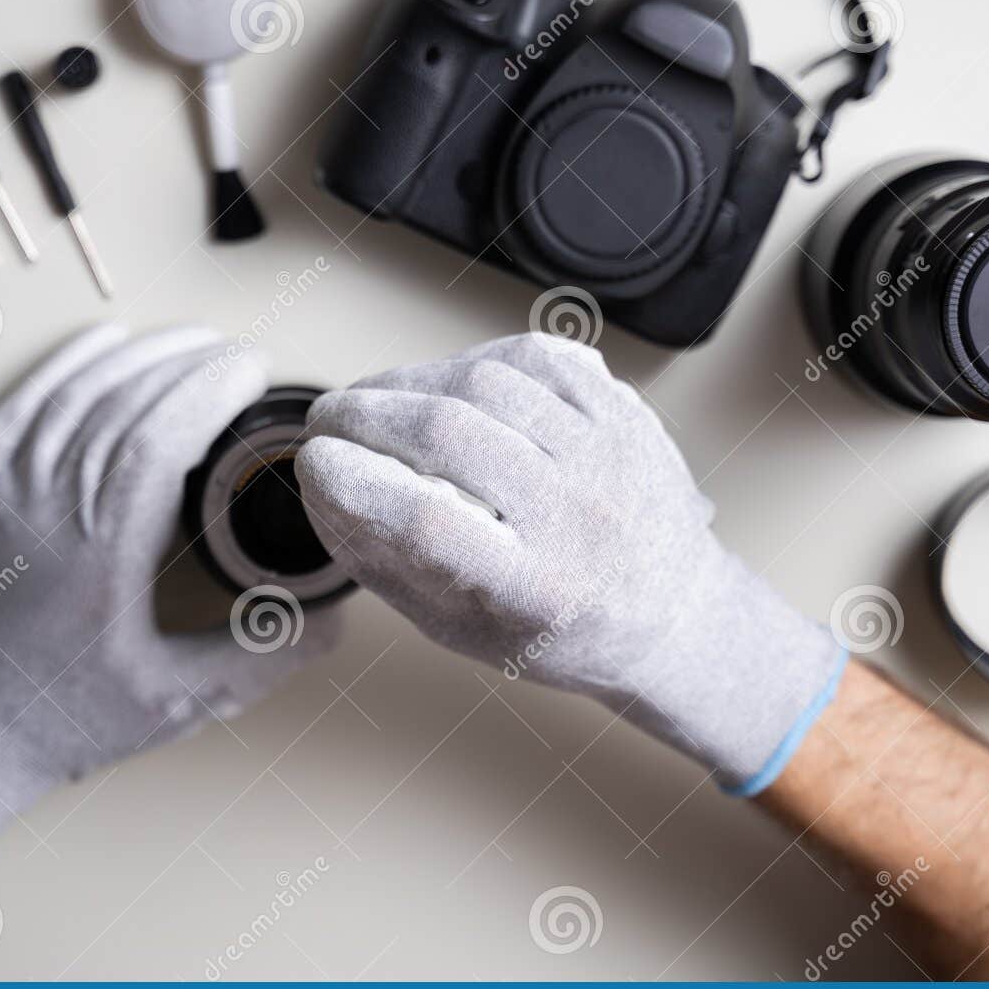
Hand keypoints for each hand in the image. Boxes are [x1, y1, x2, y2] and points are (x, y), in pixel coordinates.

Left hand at [0, 325, 338, 909]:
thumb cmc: (66, 718)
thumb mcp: (179, 700)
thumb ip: (260, 655)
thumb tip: (334, 614)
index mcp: (101, 549)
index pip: (158, 432)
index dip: (210, 386)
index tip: (253, 370)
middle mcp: (47, 505)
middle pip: (124, 398)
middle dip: (189, 361)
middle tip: (239, 355)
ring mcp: (4, 490)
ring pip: (75, 390)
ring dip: (139, 354)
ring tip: (192, 342)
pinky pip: (25, 403)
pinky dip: (69, 364)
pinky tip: (106, 343)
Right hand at [296, 333, 843, 792]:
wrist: (676, 613)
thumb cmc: (563, 632)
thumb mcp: (463, 630)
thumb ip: (386, 563)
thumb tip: (317, 487)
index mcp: (537, 589)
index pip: (424, 519)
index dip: (349, 480)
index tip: (312, 465)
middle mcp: (580, 514)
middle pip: (448, 432)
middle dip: (363, 415)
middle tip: (326, 422)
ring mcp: (607, 452)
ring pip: (484, 380)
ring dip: (408, 381)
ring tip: (376, 402)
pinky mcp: (622, 409)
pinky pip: (533, 355)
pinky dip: (472, 360)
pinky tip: (446, 384)